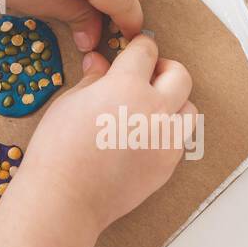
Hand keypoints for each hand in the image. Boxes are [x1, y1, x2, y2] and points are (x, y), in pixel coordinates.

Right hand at [17, 35, 195, 235]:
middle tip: (148, 77)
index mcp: (127, 86)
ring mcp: (165, 140)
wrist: (65, 198)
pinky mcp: (166, 165)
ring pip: (189, 110)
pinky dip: (168, 133)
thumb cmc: (58, 149)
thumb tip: (99, 62)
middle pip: (180, 75)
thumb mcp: (70, 102)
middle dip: (165, 70)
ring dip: (175, 103)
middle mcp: (154, 109)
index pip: (146, 51)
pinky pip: (179, 140)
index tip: (133, 53)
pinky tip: (145, 138)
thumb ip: (93, 79)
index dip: (138, 48)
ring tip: (151, 110)